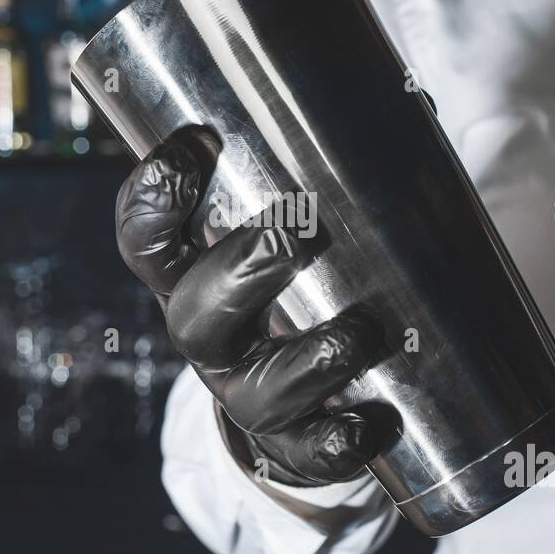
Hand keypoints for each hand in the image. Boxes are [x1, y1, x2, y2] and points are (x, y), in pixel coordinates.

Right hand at [115, 128, 382, 484]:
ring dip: (308, 358)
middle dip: (243, 268)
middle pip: (194, 312)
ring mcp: (247, 395)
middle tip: (299, 230)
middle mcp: (209, 339)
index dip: (155, 194)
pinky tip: (375, 421)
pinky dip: (339, 441)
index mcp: (194, 276)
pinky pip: (308, 454)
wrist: (295, 400)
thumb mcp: (293, 231)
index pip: (146, 239)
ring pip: (254, 388)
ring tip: (360, 333)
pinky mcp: (293, 447)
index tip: (197, 142)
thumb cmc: (296, 287)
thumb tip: (408, 99)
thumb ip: (337, 169)